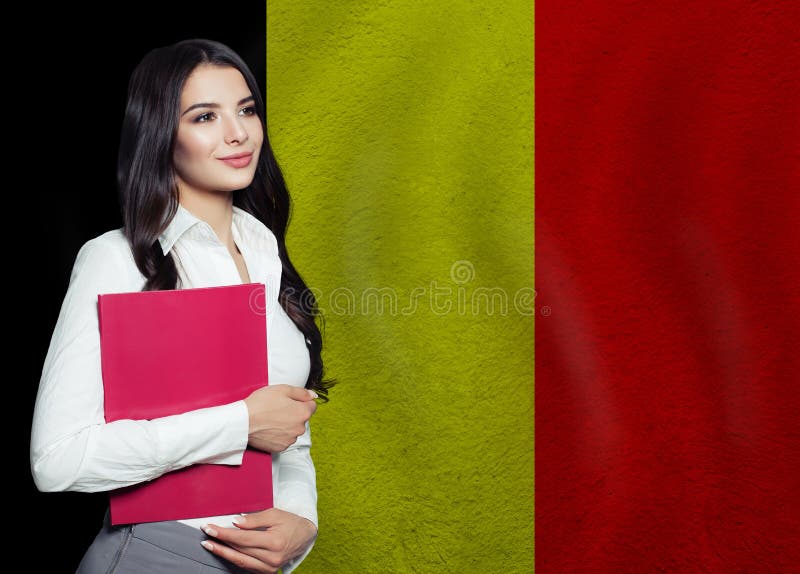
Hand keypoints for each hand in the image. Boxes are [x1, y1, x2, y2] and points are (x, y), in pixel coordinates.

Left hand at [201, 508, 317, 572]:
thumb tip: (235, 522)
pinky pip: (246, 567)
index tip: (210, 528)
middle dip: (220, 542)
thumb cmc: (289, 522)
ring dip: (223, 553)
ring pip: (241, 561)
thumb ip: (254, 519)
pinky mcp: (268, 571)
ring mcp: (270, 567)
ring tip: (210, 546)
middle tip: (206, 535)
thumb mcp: (274, 514)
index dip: (224, 534)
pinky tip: (224, 552)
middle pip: (240, 551)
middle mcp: (272, 558)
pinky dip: (234, 559)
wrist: (305, 536)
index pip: (243, 538)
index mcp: (275, 542)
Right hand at [244, 385, 317, 451]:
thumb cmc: (261, 404)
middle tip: (277, 408)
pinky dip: (278, 434)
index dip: (301, 401)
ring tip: (271, 418)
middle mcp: (300, 428)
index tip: (289, 400)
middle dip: (294, 413)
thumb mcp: (283, 389)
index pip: (312, 405)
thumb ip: (302, 392)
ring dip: (286, 424)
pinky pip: (284, 439)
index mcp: (303, 413)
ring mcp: (290, 439)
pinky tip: (269, 427)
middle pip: (302, 418)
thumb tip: (313, 395)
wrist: (243, 421)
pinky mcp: (280, 447)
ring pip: (293, 429)